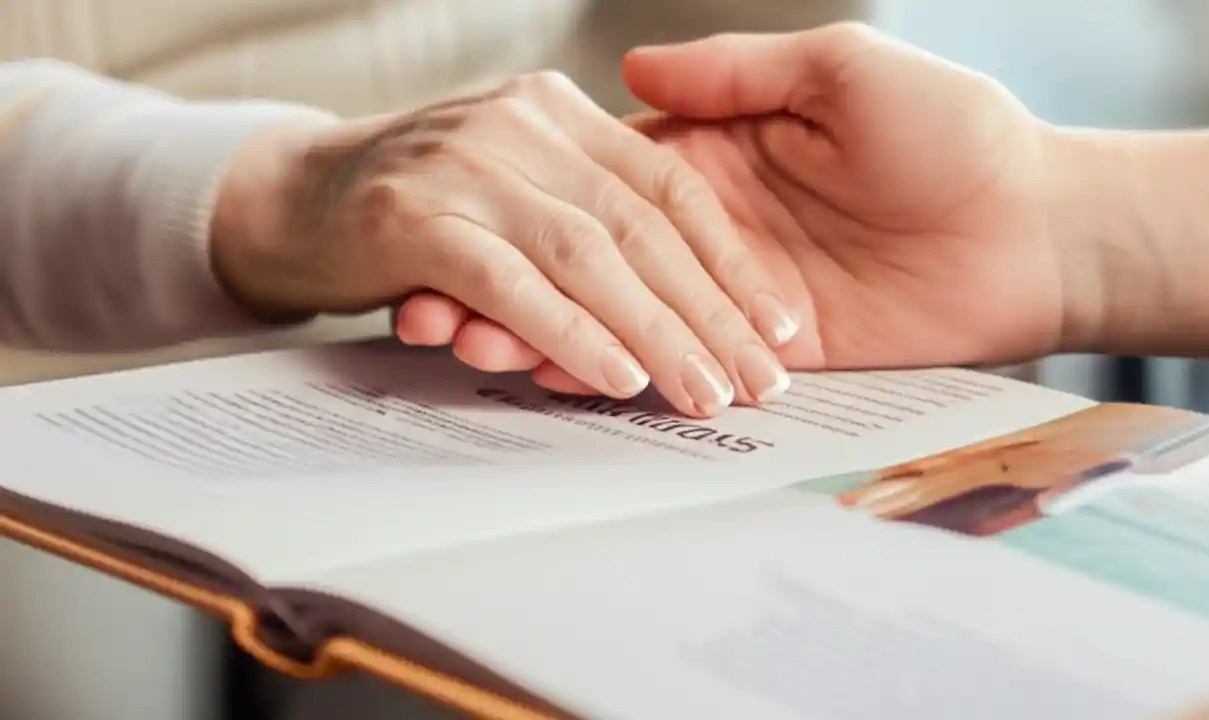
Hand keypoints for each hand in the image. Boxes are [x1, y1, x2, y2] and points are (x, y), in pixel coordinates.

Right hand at [211, 71, 797, 417]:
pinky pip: (511, 282)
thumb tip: (678, 269)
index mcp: (561, 114)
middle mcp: (522, 126)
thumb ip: (588, 195)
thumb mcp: (516, 173)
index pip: (669, 187)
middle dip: (709, 311)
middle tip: (759, 382)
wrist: (286, 196)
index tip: (778, 326)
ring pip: (586, 255)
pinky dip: (570, 332)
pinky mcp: (413, 217)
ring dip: (655, 332)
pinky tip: (618, 375)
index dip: (730, 260)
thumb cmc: (418, 203)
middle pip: (640, 227)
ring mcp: (466, 166)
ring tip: (707, 393)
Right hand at [399, 23, 1094, 382]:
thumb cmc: (953, 132)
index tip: (467, 214)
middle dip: (516, 280)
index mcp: (721, 153)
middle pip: (593, 255)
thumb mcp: (842, 73)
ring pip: (617, 311)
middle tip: (440, 305)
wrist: (1041, 227)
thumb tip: (633, 72)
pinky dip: (603, 366)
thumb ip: (736, 75)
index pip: (610, 181)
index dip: (538, 200)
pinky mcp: (768, 350)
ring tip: (460, 342)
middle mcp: (715, 224)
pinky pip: (680, 361)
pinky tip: (533, 370)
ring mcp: (736, 291)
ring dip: (536, 329)